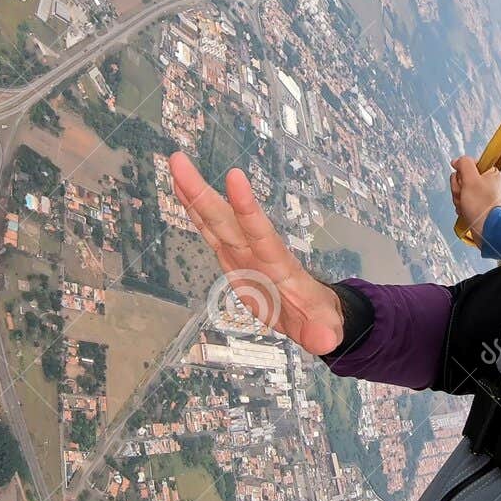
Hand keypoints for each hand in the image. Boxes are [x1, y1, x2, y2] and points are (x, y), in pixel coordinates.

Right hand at [169, 152, 344, 354]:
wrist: (312, 312)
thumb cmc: (319, 319)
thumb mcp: (325, 331)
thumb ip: (323, 333)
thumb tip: (325, 340)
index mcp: (278, 266)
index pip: (261, 234)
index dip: (247, 209)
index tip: (234, 177)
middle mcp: (257, 252)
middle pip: (227, 220)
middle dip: (204, 193)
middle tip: (179, 160)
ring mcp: (242, 253)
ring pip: (215, 220)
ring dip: (194, 193)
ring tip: (175, 163)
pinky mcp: (231, 258)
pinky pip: (210, 231)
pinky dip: (194, 211)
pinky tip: (179, 188)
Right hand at [450, 155, 500, 242]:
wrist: (485, 228)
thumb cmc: (481, 205)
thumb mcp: (471, 179)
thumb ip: (464, 164)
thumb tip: (457, 161)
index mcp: (489, 172)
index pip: (468, 164)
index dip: (462, 172)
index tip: (465, 181)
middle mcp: (485, 181)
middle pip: (461, 176)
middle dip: (459, 187)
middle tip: (465, 194)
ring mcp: (479, 193)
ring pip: (459, 189)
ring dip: (458, 197)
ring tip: (466, 204)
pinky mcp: (474, 203)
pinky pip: (460, 199)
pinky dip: (460, 205)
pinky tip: (465, 210)